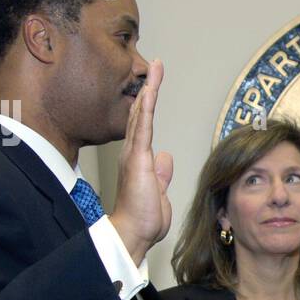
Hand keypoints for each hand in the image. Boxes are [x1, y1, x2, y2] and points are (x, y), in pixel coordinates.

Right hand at [111, 58, 172, 264]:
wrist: (134, 232)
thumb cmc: (144, 218)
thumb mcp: (159, 192)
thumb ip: (161, 174)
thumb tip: (165, 158)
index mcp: (140, 160)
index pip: (145, 127)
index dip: (149, 105)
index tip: (153, 87)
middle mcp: (134, 153)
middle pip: (142, 114)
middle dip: (149, 89)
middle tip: (154, 67)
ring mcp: (135, 153)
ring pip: (142, 114)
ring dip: (150, 90)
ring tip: (155, 68)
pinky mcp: (138, 158)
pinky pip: (144, 126)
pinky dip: (147, 106)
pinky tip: (150, 89)